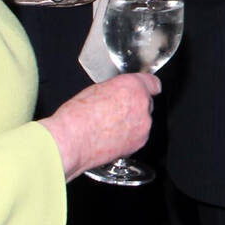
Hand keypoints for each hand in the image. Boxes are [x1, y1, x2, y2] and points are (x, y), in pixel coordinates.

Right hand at [42, 72, 160, 179]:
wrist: (72, 141)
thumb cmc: (78, 116)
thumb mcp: (97, 90)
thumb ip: (116, 90)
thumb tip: (119, 95)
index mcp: (132, 86)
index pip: (152, 83)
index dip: (146, 87)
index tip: (145, 90)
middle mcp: (142, 104)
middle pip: (146, 103)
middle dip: (134, 107)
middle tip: (114, 112)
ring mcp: (143, 125)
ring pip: (142, 121)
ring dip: (132, 123)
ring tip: (109, 127)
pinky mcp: (139, 142)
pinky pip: (138, 137)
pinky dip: (128, 137)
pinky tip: (111, 138)